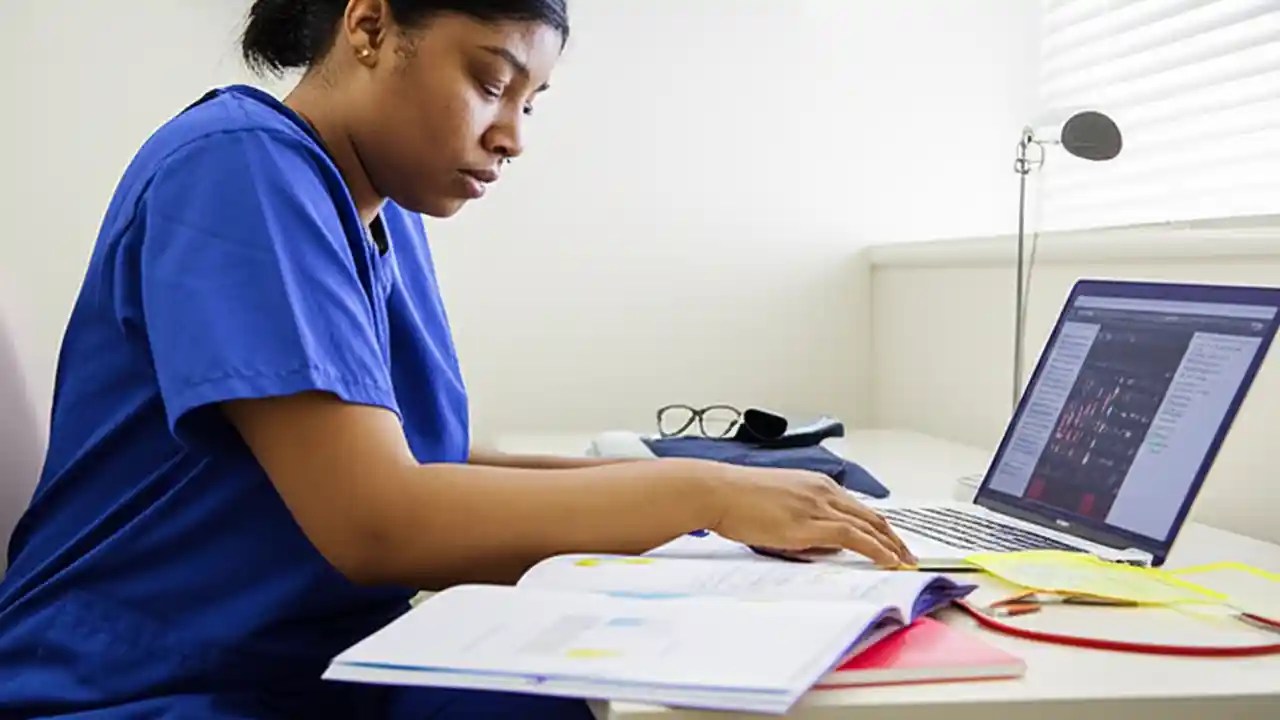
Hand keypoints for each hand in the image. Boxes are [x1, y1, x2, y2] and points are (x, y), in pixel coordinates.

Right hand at [708, 466, 915, 567]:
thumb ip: (804, 517)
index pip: (858, 508)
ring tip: (906, 563)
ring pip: (869, 526)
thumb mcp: (779, 502)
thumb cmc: (738, 497)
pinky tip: (887, 560)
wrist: (718, 490)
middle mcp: (823, 491)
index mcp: (816, 484)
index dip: (879, 527)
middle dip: (894, 538)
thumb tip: (821, 541)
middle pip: (872, 516)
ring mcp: (818, 506)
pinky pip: (854, 537)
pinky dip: (876, 549)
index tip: (890, 541)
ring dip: (892, 546)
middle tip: (909, 556)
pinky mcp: (810, 523)